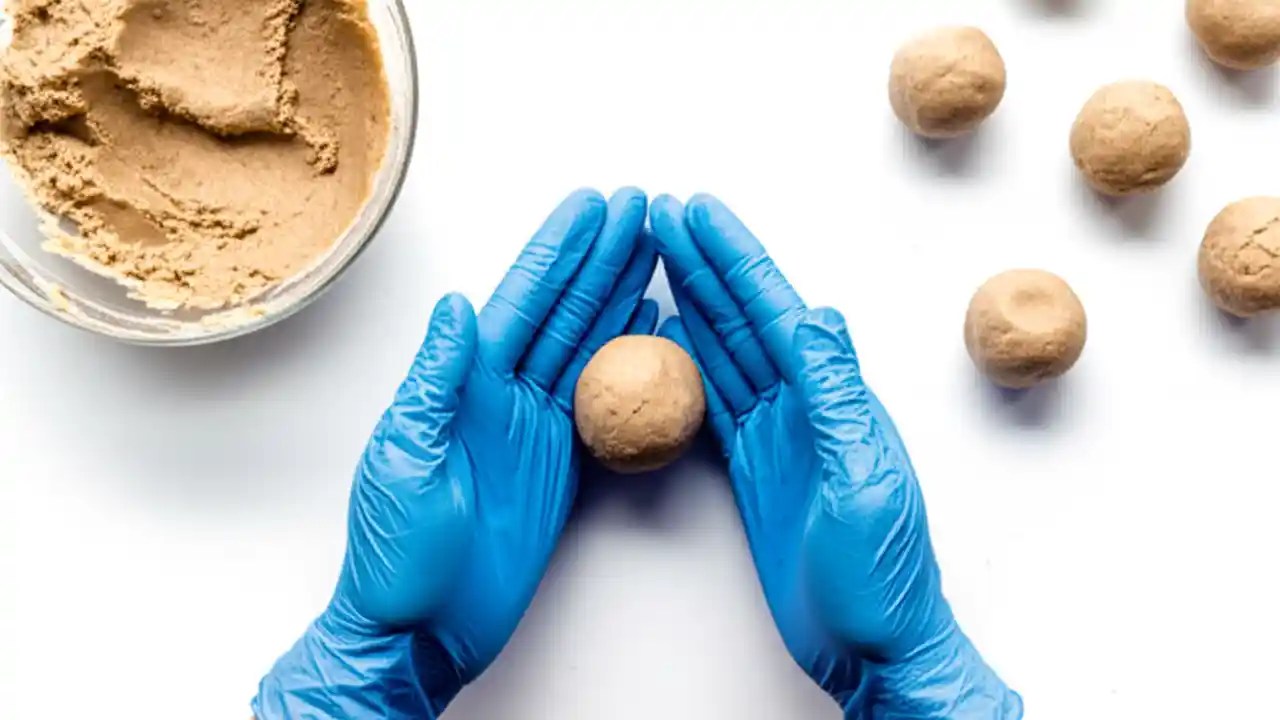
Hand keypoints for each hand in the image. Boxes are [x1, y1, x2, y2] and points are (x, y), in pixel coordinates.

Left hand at [252, 188, 657, 719]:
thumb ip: (436, 381)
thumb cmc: (397, 552)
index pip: (521, 301)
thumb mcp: (406, 458)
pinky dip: (626, 364)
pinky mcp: (559, 466)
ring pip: (586, 347)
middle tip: (638, 211)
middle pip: (563, 311)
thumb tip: (459, 308)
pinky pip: (601, 404)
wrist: (419, 628)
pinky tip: (649, 331)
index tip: (592, 208)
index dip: (558, 251)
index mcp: (465, 385)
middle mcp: (503, 396)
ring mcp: (534, 428)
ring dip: (618, 297)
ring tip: (651, 253)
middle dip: (601, 258)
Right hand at [651, 195, 1021, 718]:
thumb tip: (813, 316)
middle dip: (705, 264)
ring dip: (695, 303)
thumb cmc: (883, 575)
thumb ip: (836, 397)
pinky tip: (673, 342)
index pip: (775, 313)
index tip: (699, 215)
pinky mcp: (756, 471)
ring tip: (661, 258)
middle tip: (664, 217)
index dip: (736, 260)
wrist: (874, 646)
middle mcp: (805, 408)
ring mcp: (779, 437)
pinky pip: (715, 406)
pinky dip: (691, 369)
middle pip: (743, 319)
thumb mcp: (864, 478)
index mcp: (833, 400)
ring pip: (726, 354)